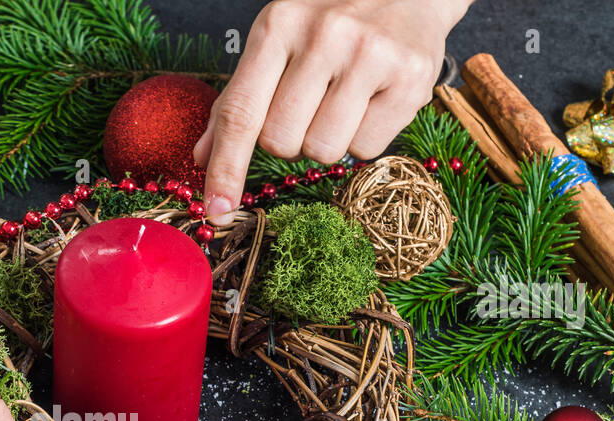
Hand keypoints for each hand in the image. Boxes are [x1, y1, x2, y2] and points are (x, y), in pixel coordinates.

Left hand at [194, 0, 472, 223]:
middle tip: (309, 107)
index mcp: (278, 25)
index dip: (226, 168)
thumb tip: (203, 156)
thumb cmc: (332, 18)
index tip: (216, 210)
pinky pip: (367, 149)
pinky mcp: (410, 76)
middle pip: (281, 142)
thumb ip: (240, 97)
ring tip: (342, 102)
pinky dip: (363, 138)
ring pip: (323, 150)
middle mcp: (324, 35)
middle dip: (289, 141)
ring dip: (326, 142)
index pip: (241, 113)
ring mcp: (370, 54)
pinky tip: (372, 101)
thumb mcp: (277, 40)